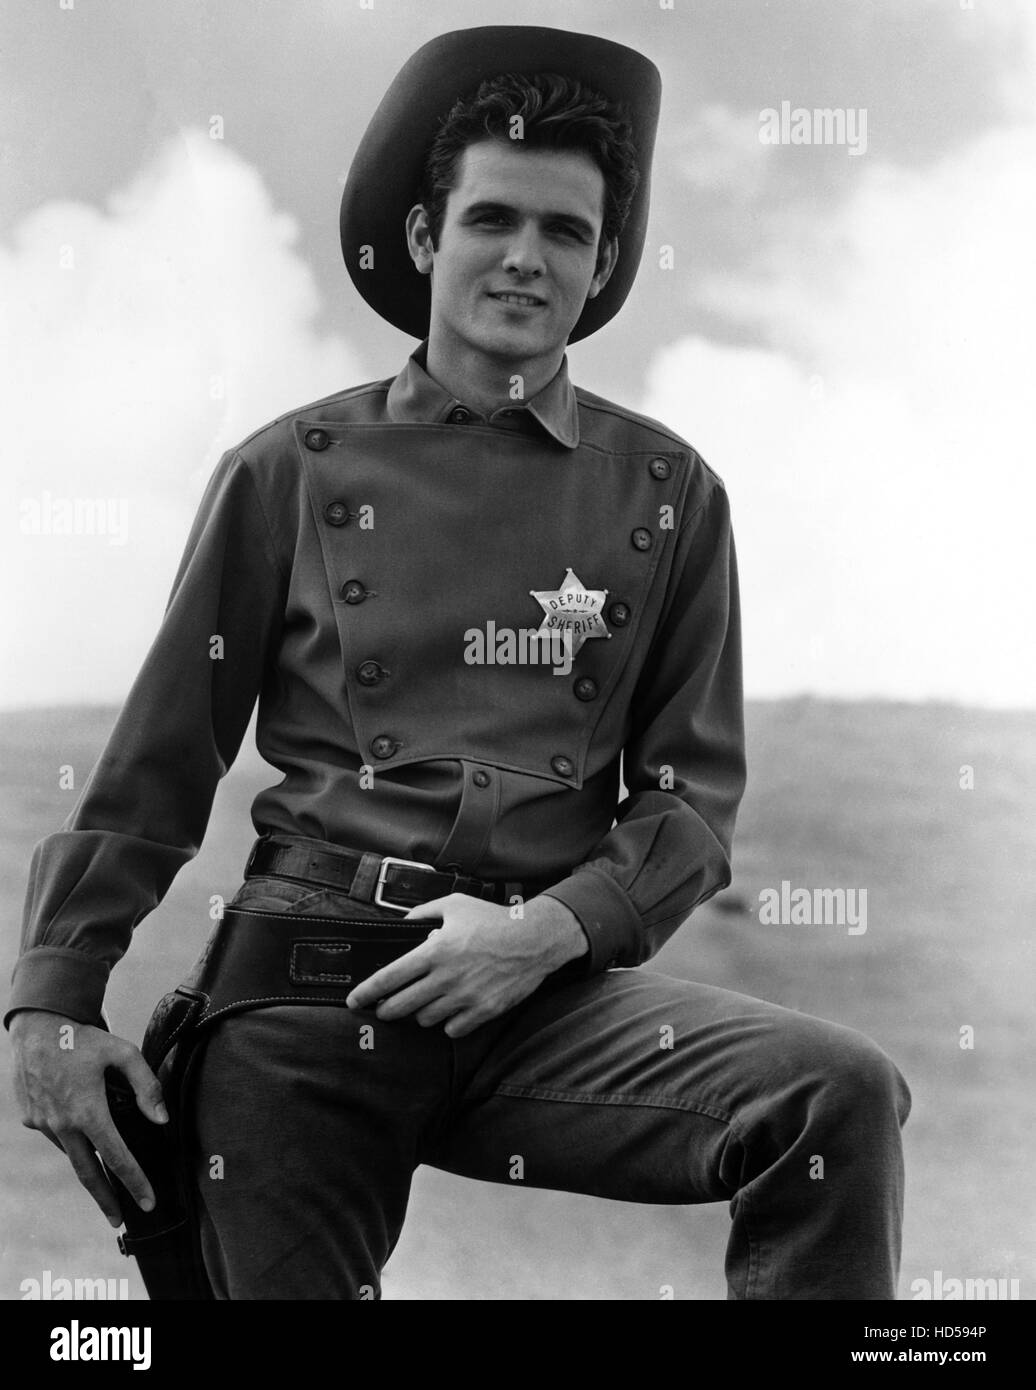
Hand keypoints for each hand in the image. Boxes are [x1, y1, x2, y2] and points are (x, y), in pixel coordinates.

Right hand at [9, 1009, 167, 1227]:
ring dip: (89, 1162)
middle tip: (120, 1220)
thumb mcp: (123, 1052)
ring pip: (72, 1152)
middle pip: (88, 1174)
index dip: (135, 1182)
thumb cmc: (85, 1038)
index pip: (117, 1157)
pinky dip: (72, 1137)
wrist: (37, 1027)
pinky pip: (57, 1136)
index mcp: (88, 1111)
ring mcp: (43, 1123)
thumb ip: (146, 1086)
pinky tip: (79, 1124)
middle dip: (106, 1201)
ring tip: (107, 1169)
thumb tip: (161, 1121)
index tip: (148, 1202)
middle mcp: (63, 1124)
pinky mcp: (32, 1119)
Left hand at [345, 893, 587, 1037]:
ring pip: (425, 1019)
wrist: (534, 940)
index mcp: (434, 951)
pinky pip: (452, 1029)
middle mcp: (446, 978)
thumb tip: (402, 924)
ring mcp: (465, 998)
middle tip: (384, 1007)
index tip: (353, 1001)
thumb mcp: (454, 904)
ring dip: (420, 1012)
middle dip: (386, 1009)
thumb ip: (422, 914)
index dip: (366, 992)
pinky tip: (452, 1008)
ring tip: (428, 999)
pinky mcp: (482, 1012)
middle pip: (400, 1006)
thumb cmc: (493, 920)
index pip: (389, 978)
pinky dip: (448, 1022)